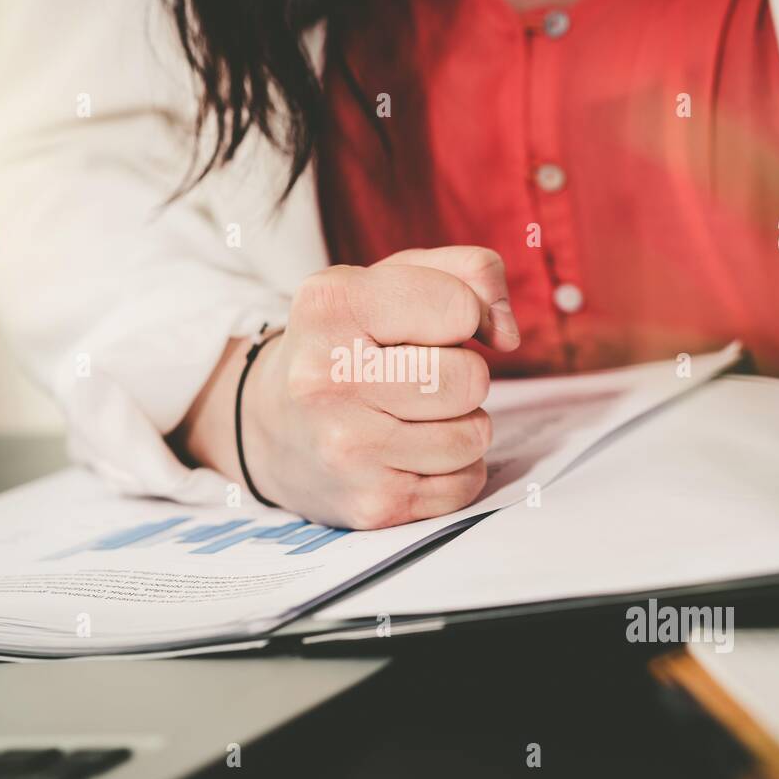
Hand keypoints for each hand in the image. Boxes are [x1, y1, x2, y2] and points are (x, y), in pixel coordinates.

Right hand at [241, 246, 520, 528]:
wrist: (272, 429)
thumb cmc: (347, 344)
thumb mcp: (389, 281)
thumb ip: (468, 274)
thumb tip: (507, 334)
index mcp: (331, 305)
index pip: (459, 307)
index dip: (467, 315)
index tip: (437, 327)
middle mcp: (328, 378)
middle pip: (471, 377)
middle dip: (463, 374)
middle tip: (419, 377)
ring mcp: (347, 448)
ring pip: (475, 435)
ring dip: (462, 424)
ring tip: (413, 415)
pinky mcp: (371, 503)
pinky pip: (466, 484)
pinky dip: (454, 469)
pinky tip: (411, 453)